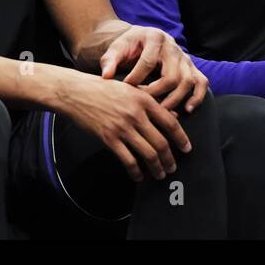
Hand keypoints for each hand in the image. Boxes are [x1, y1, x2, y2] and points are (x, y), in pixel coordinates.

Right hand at [63, 72, 190, 181]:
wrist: (77, 92)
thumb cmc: (105, 89)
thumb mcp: (132, 88)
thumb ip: (153, 100)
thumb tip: (174, 116)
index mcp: (144, 100)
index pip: (170, 123)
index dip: (181, 138)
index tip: (187, 148)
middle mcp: (136, 114)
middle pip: (161, 142)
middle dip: (170, 159)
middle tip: (173, 168)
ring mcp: (122, 127)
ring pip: (147, 153)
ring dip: (156, 168)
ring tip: (160, 174)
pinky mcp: (109, 139)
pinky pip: (127, 160)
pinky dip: (136, 171)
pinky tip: (139, 176)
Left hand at [100, 25, 207, 113]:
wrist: (141, 39)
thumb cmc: (128, 46)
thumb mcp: (117, 48)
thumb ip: (110, 60)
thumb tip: (106, 76)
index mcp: (155, 38)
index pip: (148, 62)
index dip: (137, 78)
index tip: (125, 90)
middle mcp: (173, 47)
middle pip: (172, 75)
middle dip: (157, 93)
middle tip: (143, 104)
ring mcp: (185, 58)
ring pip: (188, 81)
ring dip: (176, 99)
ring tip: (163, 113)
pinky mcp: (191, 68)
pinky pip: (201, 82)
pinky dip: (197, 97)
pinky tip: (187, 109)